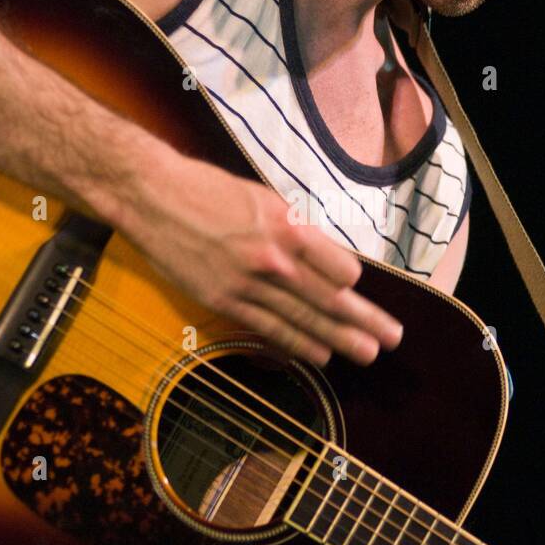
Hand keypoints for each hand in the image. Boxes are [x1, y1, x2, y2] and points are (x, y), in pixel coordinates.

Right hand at [120, 144, 404, 366]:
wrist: (151, 196)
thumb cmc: (206, 189)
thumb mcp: (261, 198)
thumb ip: (293, 228)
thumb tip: (321, 256)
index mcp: (287, 225)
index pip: (338, 266)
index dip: (353, 282)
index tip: (361, 290)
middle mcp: (274, 258)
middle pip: (330, 298)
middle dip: (364, 321)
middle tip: (392, 338)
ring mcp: (248, 284)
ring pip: (304, 319)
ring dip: (339, 340)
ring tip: (367, 354)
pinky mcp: (224, 301)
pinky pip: (269, 329)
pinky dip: (296, 344)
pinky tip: (318, 355)